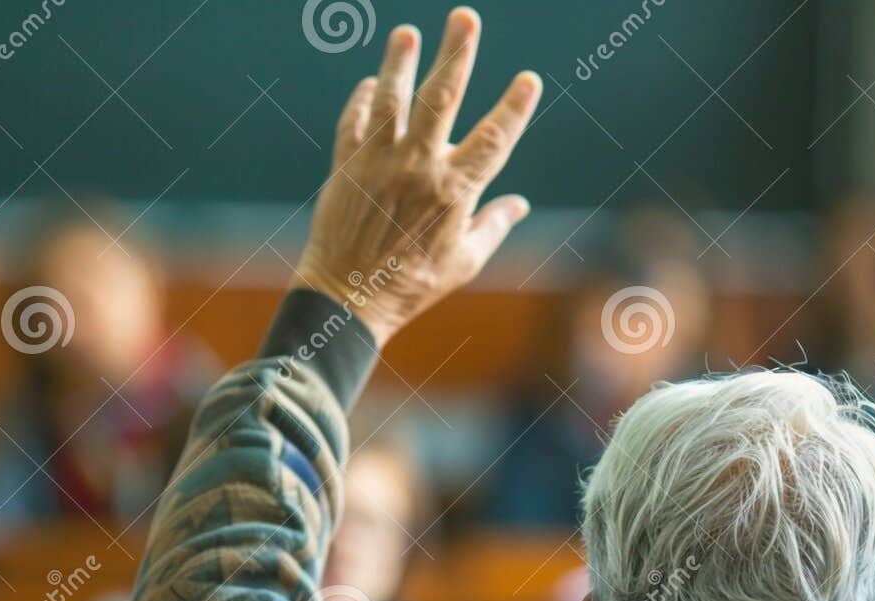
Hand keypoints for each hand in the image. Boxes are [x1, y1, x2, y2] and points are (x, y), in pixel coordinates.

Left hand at [293, 7, 541, 345]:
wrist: (348, 299)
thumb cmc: (413, 286)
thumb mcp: (464, 262)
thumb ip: (493, 225)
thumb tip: (518, 204)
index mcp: (453, 191)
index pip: (493, 139)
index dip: (514, 108)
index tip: (528, 80)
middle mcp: (416, 167)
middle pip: (440, 98)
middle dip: (455, 54)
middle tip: (465, 17)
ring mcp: (377, 163)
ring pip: (390, 99)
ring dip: (399, 61)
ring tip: (406, 32)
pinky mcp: (345, 166)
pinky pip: (354, 121)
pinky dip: (363, 100)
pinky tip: (373, 83)